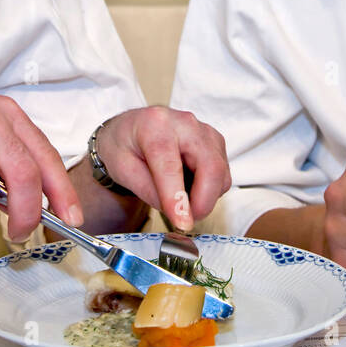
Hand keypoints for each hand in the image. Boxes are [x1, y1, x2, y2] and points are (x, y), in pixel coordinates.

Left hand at [91, 106, 230, 230]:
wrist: (132, 129)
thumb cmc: (124, 145)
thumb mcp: (122, 169)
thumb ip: (148, 191)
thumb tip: (176, 211)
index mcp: (155, 125)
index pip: (171, 166)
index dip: (178, 198)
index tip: (182, 223)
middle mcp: (185, 123)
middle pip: (210, 167)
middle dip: (203, 202)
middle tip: (185, 221)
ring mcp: (205, 131)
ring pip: (221, 173)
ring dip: (206, 197)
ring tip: (179, 198)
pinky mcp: (215, 142)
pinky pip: (222, 174)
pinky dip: (209, 189)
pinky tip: (189, 186)